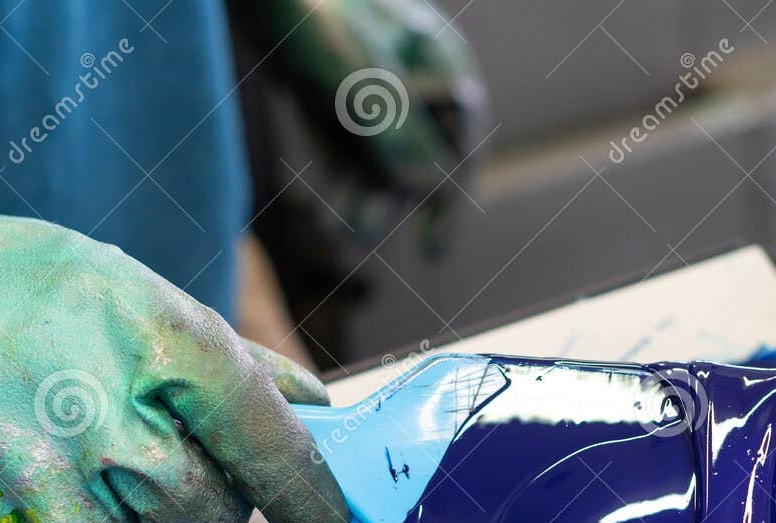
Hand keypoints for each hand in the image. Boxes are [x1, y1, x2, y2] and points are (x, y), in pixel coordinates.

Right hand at [0, 214, 349, 522]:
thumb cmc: (12, 287)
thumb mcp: (128, 289)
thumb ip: (228, 360)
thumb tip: (313, 407)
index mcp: (155, 339)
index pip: (264, 438)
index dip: (306, 494)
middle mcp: (100, 413)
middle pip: (204, 516)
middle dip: (196, 499)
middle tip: (144, 450)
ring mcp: (31, 476)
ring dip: (103, 503)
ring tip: (43, 428)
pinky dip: (32, 519)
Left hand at [250, 0, 488, 250]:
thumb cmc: (315, 18)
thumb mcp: (360, 82)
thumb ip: (398, 135)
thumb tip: (434, 188)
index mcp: (440, 60)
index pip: (460, 139)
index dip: (451, 194)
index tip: (435, 243)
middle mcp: (413, 80)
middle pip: (419, 157)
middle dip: (397, 201)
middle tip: (401, 247)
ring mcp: (371, 93)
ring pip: (377, 162)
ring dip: (361, 199)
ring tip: (334, 231)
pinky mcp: (333, 103)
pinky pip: (344, 156)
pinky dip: (337, 186)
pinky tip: (323, 218)